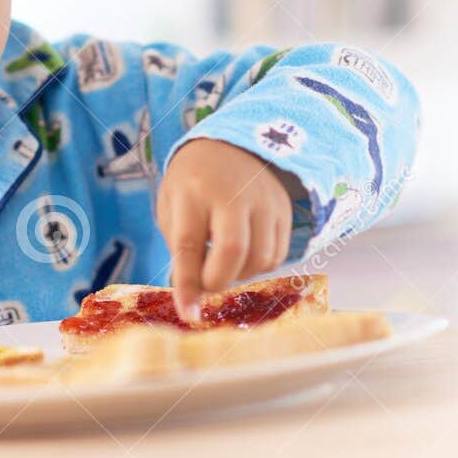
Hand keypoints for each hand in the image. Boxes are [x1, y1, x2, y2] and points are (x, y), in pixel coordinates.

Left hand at [158, 138, 292, 319]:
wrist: (231, 144)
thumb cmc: (192, 183)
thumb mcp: (173, 207)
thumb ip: (181, 250)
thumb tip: (193, 299)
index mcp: (193, 191)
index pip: (190, 244)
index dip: (189, 284)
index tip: (188, 314)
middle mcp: (233, 193)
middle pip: (234, 251)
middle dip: (218, 281)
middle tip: (207, 283)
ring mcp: (264, 200)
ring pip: (260, 258)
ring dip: (240, 275)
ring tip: (224, 263)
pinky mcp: (285, 209)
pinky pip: (278, 255)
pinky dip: (258, 266)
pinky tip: (244, 254)